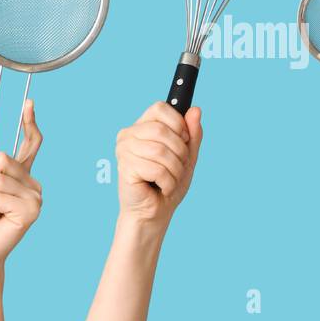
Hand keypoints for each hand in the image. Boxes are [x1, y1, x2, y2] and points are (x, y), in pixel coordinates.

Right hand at [116, 102, 202, 229]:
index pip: (160, 107)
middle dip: (180, 152)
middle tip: (178, 167)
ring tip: (171, 179)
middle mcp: (128, 134)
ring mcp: (124, 150)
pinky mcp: (124, 167)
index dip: (178, 123)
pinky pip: (156, 169)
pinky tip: (162, 188)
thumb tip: (196, 109)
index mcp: (141, 126)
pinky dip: (167, 182)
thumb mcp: (187, 155)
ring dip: (175, 170)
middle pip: (162, 130)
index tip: (183, 141)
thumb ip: (192, 133)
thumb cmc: (167, 183)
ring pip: (160, 151)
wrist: (154, 213)